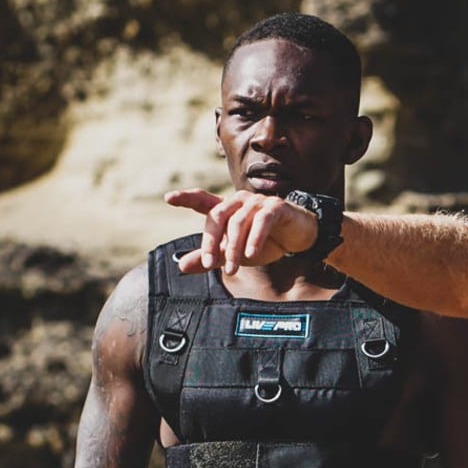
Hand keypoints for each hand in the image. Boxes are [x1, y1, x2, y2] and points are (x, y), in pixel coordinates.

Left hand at [163, 188, 317, 273]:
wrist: (299, 238)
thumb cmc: (266, 242)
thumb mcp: (234, 253)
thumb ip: (210, 258)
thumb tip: (181, 266)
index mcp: (228, 210)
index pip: (203, 201)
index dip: (186, 198)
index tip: (169, 198)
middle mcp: (240, 201)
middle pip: (218, 216)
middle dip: (210, 241)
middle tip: (208, 263)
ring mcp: (258, 202)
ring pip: (238, 222)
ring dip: (233, 248)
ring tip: (232, 268)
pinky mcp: (276, 207)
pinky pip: (262, 221)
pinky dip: (255, 239)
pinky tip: (251, 254)